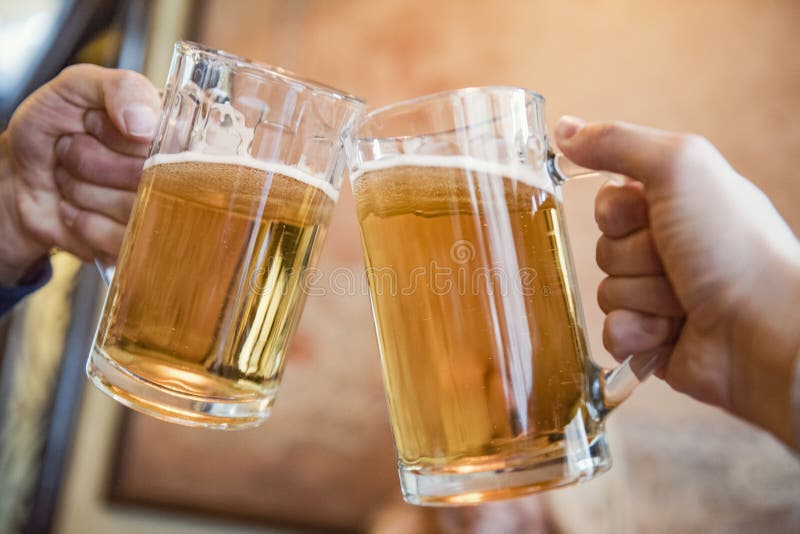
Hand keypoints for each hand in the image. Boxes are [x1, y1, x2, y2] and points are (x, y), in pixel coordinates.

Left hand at [0, 64, 159, 283]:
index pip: (171, 140)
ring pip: (134, 209)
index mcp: (171, 128)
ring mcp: (159, 210)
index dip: (120, 136)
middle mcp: (173, 171)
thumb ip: (121, 88)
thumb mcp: (78, 87)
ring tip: (72, 177)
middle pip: (150, 177)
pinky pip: (121, 239)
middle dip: (94, 161)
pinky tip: (75, 207)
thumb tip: (147, 123)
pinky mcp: (139, 241)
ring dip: (85, 191)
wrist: (19, 172)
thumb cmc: (53, 127)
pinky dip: (85, 222)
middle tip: (73, 148)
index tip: (90, 123)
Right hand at [555, 117, 799, 447]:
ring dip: (641, 297)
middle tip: (676, 261)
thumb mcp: (678, 166)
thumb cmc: (733, 245)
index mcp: (680, 206)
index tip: (647, 213)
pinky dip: (636, 333)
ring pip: (607, 292)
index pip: (609, 203)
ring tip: (684, 301)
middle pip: (606, 248)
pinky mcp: (655, 340)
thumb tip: (564, 129)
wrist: (763, 329)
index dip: (617, 212)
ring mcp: (662, 298)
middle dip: (634, 258)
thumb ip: (617, 143)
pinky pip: (612, 332)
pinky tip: (667, 332)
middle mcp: (671, 249)